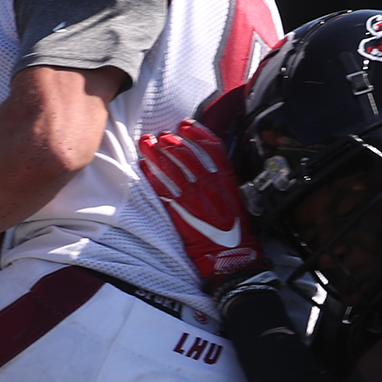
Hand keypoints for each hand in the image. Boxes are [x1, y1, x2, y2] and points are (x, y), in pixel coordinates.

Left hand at [138, 119, 265, 290]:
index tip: (185, 124)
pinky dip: (153, 177)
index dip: (197, 134)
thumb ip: (222, 180)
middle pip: (188, 156)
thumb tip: (205, 161)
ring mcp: (195, 199)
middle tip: (162, 135)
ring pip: (172, 170)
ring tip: (146, 142)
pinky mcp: (181, 214)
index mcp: (227, 181)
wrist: (232, 257)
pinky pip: (164, 191)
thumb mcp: (236, 198)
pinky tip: (144, 166)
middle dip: (172, 142)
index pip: (213, 149)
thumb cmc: (236, 230)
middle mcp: (211, 187)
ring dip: (157, 154)